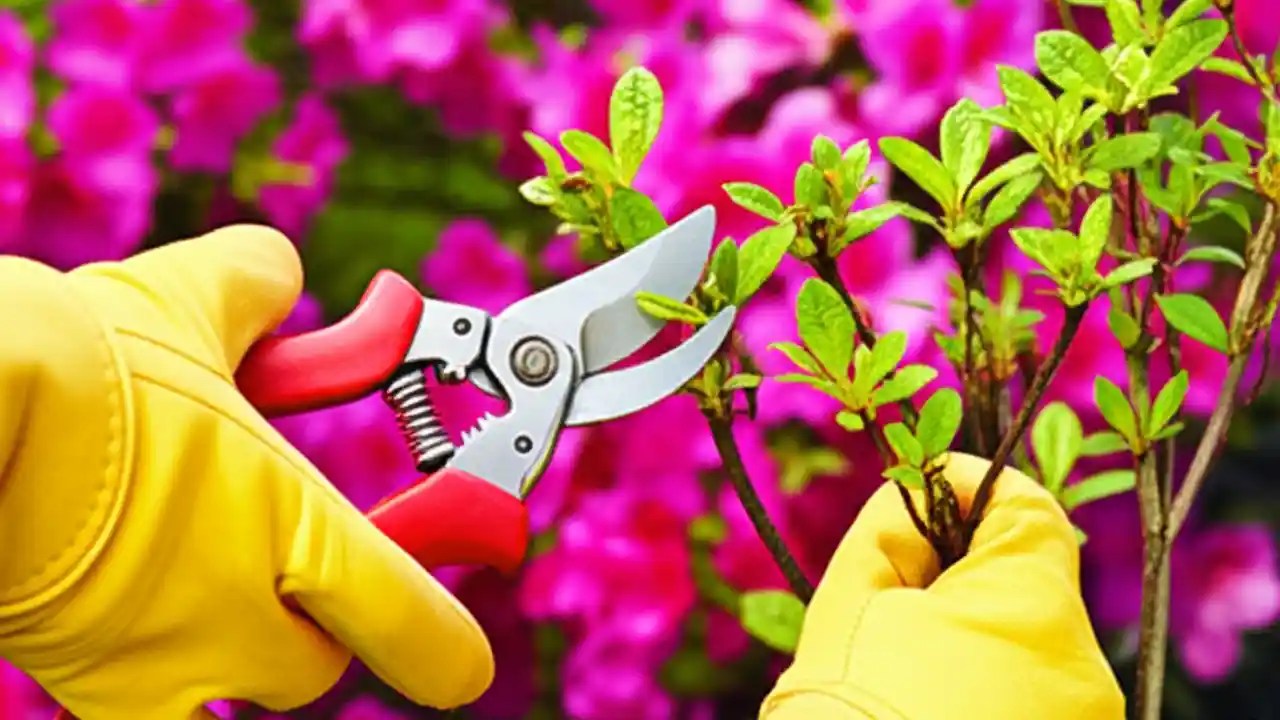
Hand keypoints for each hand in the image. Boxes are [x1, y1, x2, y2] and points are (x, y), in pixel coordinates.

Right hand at [0, 227, 492, 718]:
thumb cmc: (77, 357)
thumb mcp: (190, 300)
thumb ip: (258, 287)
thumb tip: (277, 274)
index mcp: (294, 526)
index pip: (409, 623)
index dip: (446, 648)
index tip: (463, 657)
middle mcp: (238, 613)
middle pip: (319, 667)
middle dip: (322, 625)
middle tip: (298, 571)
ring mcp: (160, 661)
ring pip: (238, 698)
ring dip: (244, 657)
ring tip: (208, 587)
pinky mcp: (87, 685)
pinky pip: (150, 715)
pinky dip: (159, 685)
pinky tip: (135, 625)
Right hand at [759, 452, 1124, 719]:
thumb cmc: (847, 701)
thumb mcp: (855, 592)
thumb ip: (898, 522)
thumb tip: (925, 496)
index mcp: (1035, 604)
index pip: (1030, 509)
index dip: (973, 492)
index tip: (923, 502)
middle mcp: (1084, 666)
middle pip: (1032, 579)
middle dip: (970, 572)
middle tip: (901, 597)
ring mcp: (1086, 719)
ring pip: (1034, 640)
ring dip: (984, 632)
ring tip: (914, 664)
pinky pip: (1040, 693)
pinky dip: (998, 684)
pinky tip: (941, 702)